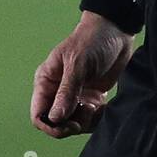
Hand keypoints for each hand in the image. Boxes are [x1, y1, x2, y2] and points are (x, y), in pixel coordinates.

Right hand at [30, 12, 135, 138]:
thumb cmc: (92, 40)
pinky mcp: (92, 98)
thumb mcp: (77, 64)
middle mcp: (58, 92)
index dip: (51, 126)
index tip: (70, 124)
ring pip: (75, 124)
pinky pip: (91, 119)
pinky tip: (104, 106)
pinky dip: (98, 118)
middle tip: (87, 112)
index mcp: (47, 82)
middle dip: (71, 125)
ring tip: (96, 105)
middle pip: (56, 123)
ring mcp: (76, 96)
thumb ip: (67, 91)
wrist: (117, 31)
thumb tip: (55, 118)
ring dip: (86, 121)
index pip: (39, 115)